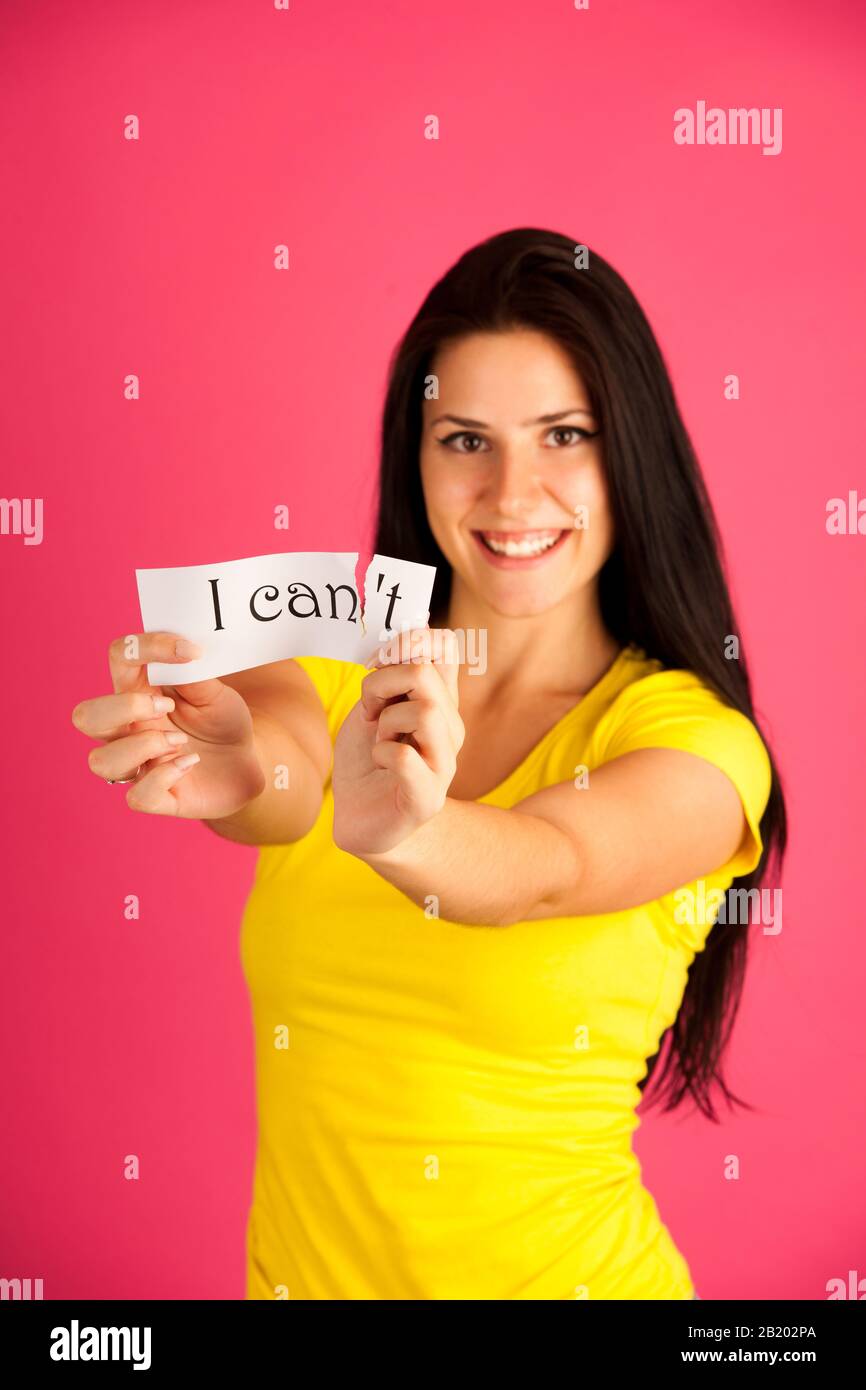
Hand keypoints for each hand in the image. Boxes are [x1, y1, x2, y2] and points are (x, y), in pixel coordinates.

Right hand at [71, 631, 265, 817]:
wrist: (247, 761)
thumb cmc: (222, 721)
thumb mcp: (215, 692)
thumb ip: (193, 674)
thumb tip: (181, 651)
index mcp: (138, 692)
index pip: (119, 656)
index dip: (147, 647)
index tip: (191, 651)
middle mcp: (128, 729)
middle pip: (85, 716)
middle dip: (122, 707)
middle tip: (166, 707)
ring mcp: (138, 764)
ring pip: (100, 762)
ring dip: (142, 746)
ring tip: (180, 742)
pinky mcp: (158, 797)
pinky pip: (137, 796)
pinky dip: (163, 777)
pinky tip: (188, 763)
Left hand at [332, 627, 464, 854]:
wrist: (361, 820)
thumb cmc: (366, 760)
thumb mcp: (371, 708)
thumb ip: (387, 676)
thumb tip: (401, 639)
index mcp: (439, 700)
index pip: (444, 646)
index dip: (408, 641)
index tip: (378, 664)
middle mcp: (450, 728)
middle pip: (425, 673)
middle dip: (381, 683)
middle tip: (369, 710)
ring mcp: (444, 763)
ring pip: (426, 712)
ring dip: (386, 723)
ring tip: (378, 741)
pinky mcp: (428, 798)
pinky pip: (404, 757)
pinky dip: (381, 754)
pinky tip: (379, 764)